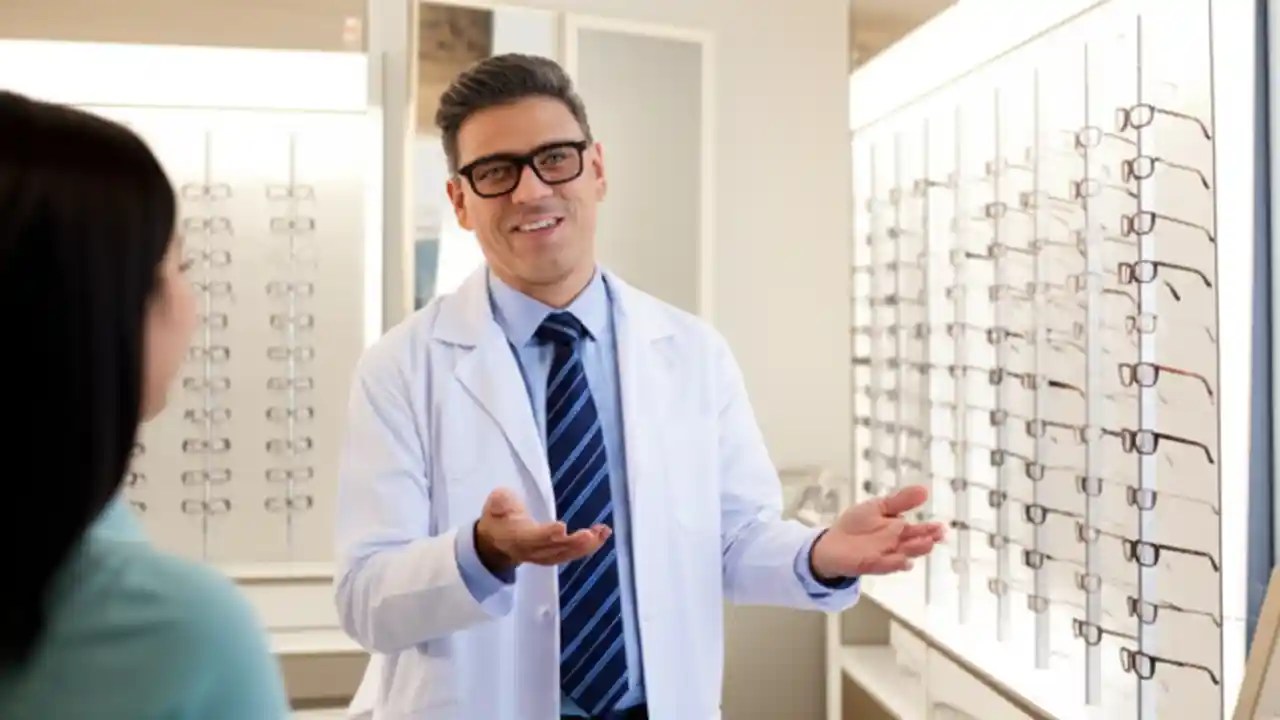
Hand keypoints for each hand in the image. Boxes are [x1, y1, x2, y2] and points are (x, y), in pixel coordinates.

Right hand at [474, 488, 610, 574]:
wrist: (495, 542)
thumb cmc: (498, 518)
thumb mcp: (494, 505)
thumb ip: (500, 503)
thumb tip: (503, 500)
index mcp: (515, 537)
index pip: (531, 538)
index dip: (546, 534)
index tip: (562, 527)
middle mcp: (531, 551)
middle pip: (553, 550)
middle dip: (573, 543)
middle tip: (590, 534)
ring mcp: (543, 556)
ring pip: (565, 554)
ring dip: (586, 546)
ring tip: (603, 532)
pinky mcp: (554, 556)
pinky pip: (571, 554)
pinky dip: (588, 546)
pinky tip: (602, 535)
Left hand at [809, 484, 945, 579]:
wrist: (831, 542)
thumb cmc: (856, 524)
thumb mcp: (878, 507)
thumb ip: (900, 501)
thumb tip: (924, 490)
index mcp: (899, 530)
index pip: (919, 530)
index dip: (930, 529)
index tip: (942, 527)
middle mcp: (895, 545)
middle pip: (915, 543)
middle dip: (927, 539)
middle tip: (937, 535)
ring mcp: (884, 555)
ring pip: (904, 554)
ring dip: (915, 550)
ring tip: (926, 543)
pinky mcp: (870, 564)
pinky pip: (885, 565)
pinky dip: (895, 563)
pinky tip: (904, 560)